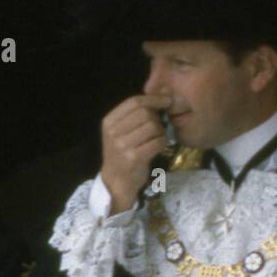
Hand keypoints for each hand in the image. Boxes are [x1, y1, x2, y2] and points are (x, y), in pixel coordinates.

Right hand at [100, 94, 172, 211]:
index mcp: (109, 121)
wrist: (116, 182)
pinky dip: (163, 142)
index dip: (153, 98)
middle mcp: (113, 132)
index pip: (134, 102)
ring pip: (153, 126)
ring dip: (161, 131)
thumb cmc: (122, 154)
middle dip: (157, 117)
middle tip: (159, 126)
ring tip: (157, 137)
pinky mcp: (134, 158)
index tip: (166, 100)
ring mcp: (122, 145)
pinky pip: (157, 141)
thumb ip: (135, 115)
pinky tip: (159, 146)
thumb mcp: (121, 131)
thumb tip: (161, 95)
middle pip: (145, 113)